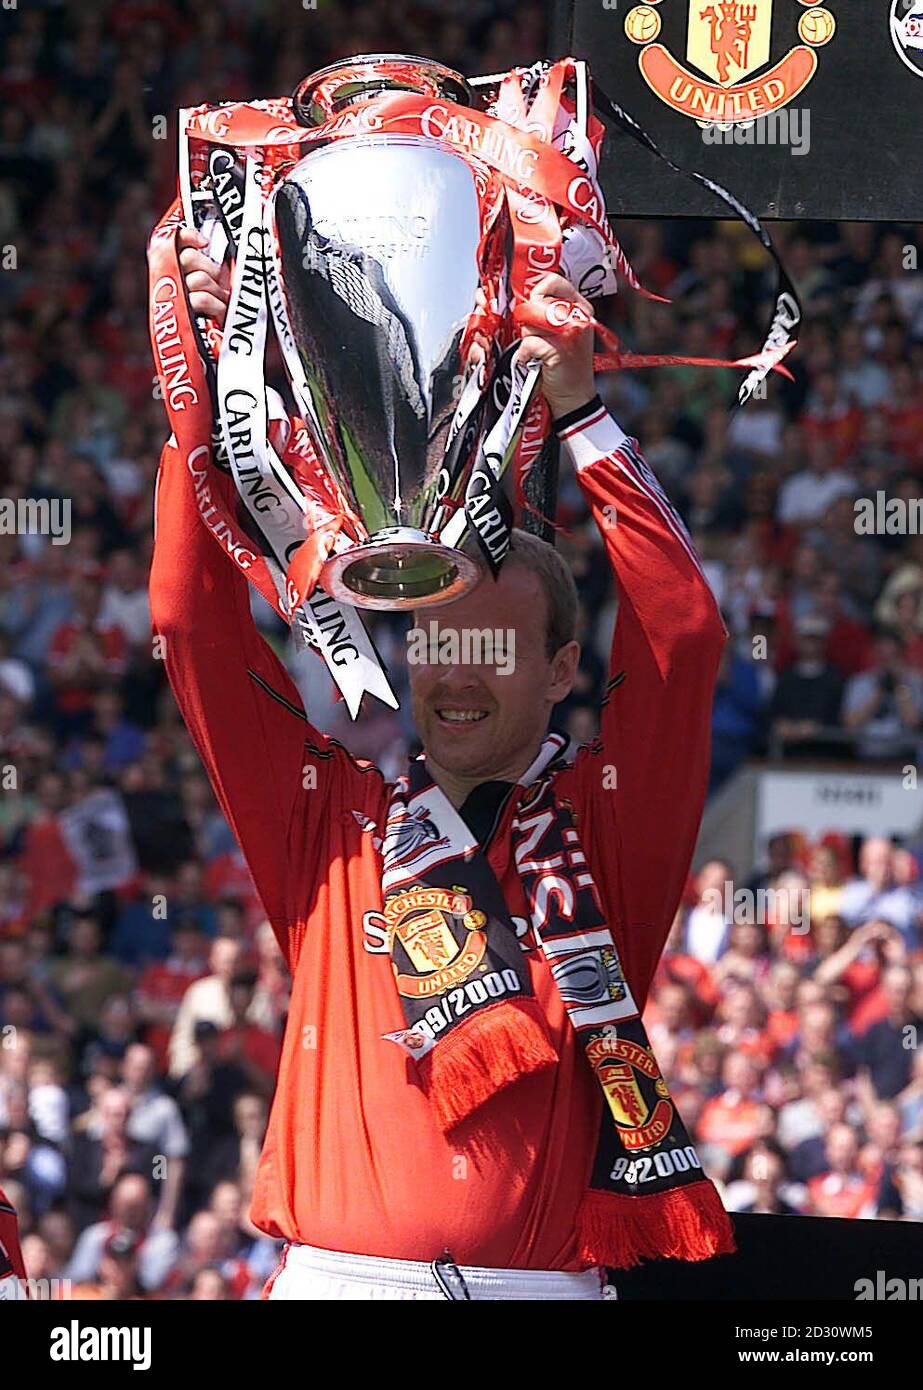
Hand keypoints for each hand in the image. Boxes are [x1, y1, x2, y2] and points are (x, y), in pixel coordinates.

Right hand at [178, 226, 229, 326]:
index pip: (176, 242)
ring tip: (221, 299)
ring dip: (215, 288)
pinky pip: (199, 299)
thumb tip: (206, 243)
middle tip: (218, 281)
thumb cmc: (229, 308)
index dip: (188, 236)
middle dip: (208, 266)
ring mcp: (180, 300)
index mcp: (182, 269)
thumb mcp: (223, 280)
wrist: (235, 338)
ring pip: (197, 279)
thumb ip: (211, 262)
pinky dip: (215, 304)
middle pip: (187, 258)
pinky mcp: (187, 317)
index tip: (204, 243)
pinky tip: (219, 310)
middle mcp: (176, 282)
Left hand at [516, 272, 595, 419]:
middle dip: (528, 321)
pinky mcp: (558, 350)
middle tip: (537, 338)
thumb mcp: (562, 331)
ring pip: (530, 322)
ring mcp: (569, 333)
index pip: (553, 280)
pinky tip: (532, 361)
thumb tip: (523, 297)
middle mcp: (578, 316)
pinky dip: (524, 354)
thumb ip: (548, 311)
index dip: (536, 290)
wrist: (574, 397)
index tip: (531, 303)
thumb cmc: (564, 365)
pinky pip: (528, 343)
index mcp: (580, 307)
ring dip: (527, 338)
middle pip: (536, 302)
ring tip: (539, 352)